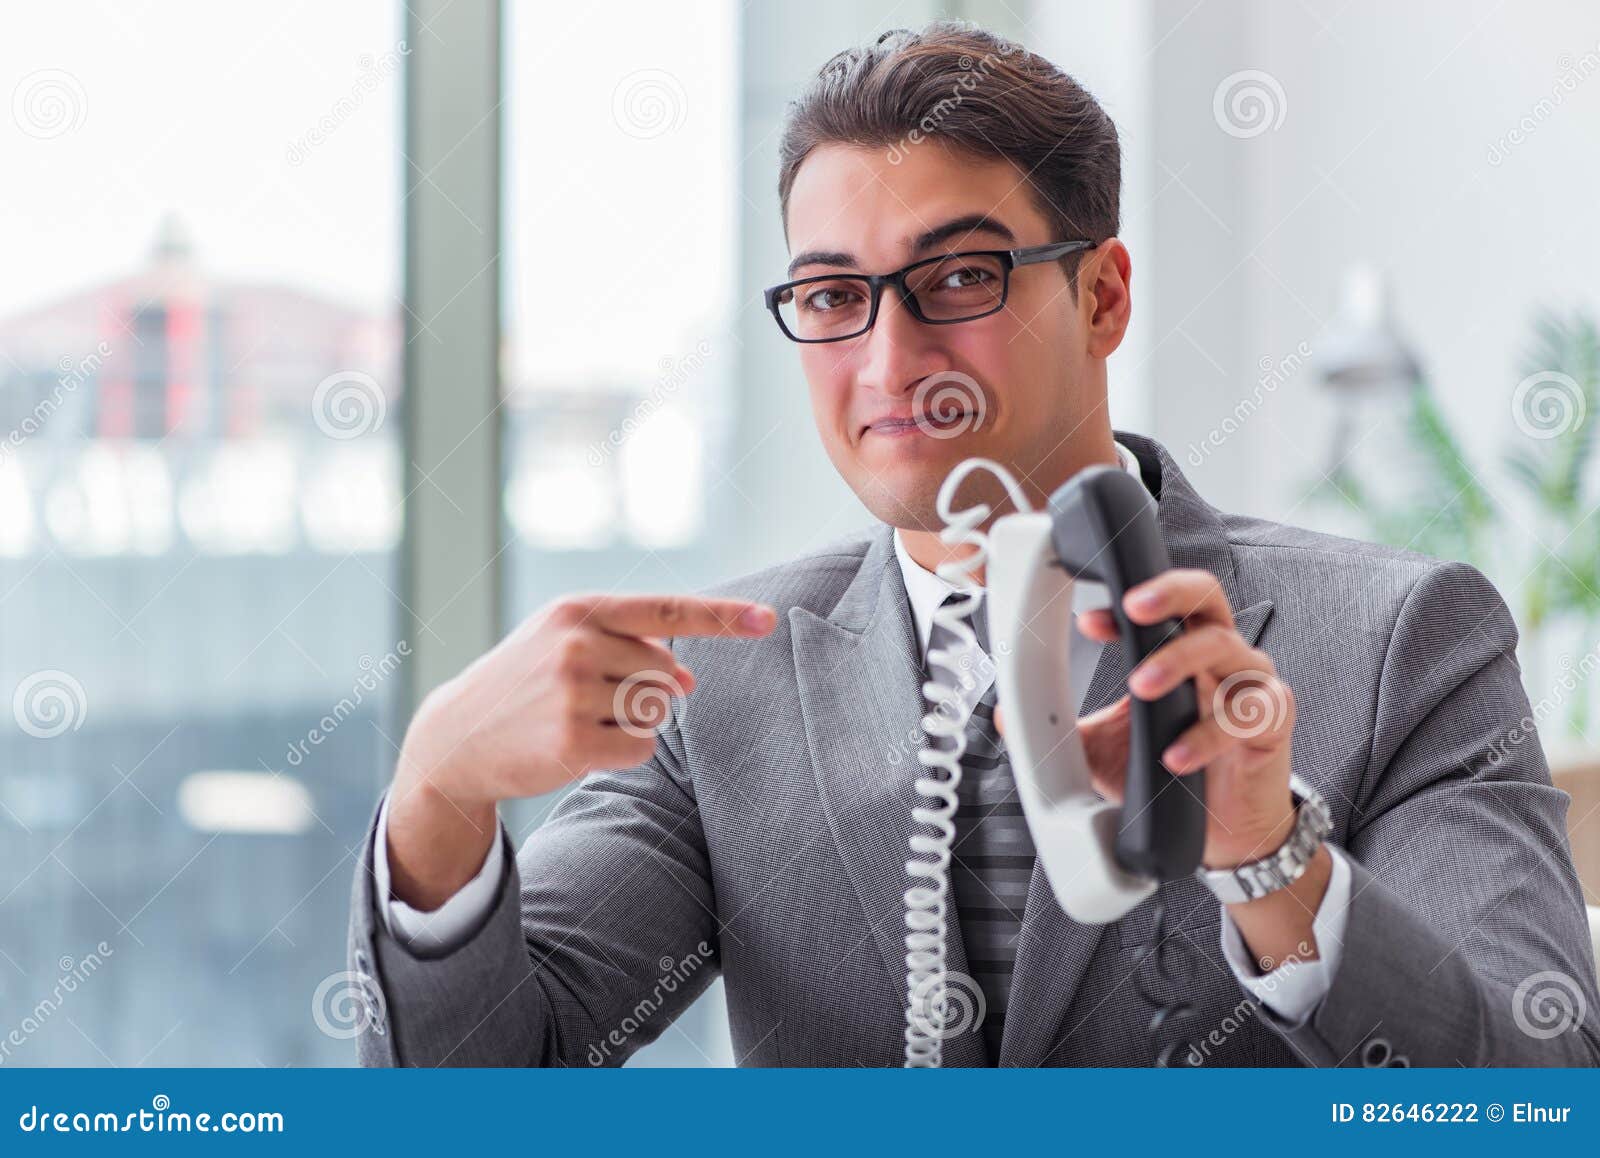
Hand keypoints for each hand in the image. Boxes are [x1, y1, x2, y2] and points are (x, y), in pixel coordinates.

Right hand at [386, 593, 774, 908]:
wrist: (457, 736)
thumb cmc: (525, 684)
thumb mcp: (565, 643)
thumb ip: (630, 646)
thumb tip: (689, 677)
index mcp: (578, 610)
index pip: (666, 610)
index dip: (723, 617)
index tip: (767, 619)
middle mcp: (576, 643)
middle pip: (666, 672)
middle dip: (644, 691)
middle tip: (587, 699)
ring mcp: (573, 692)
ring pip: (654, 713)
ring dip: (630, 723)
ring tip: (576, 720)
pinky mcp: (573, 741)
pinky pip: (640, 749)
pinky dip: (623, 753)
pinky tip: (578, 747)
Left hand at [998, 569, 1295, 871]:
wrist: (1226, 831)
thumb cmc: (1175, 773)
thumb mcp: (1106, 748)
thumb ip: (1064, 727)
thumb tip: (1006, 719)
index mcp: (1179, 650)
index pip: (1160, 603)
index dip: (1126, 598)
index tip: (1087, 620)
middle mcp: (1217, 657)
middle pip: (1205, 597)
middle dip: (1168, 593)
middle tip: (1132, 606)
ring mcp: (1248, 685)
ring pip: (1224, 647)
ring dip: (1177, 662)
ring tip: (1140, 686)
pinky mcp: (1271, 724)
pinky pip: (1246, 714)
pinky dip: (1206, 734)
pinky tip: (1176, 756)